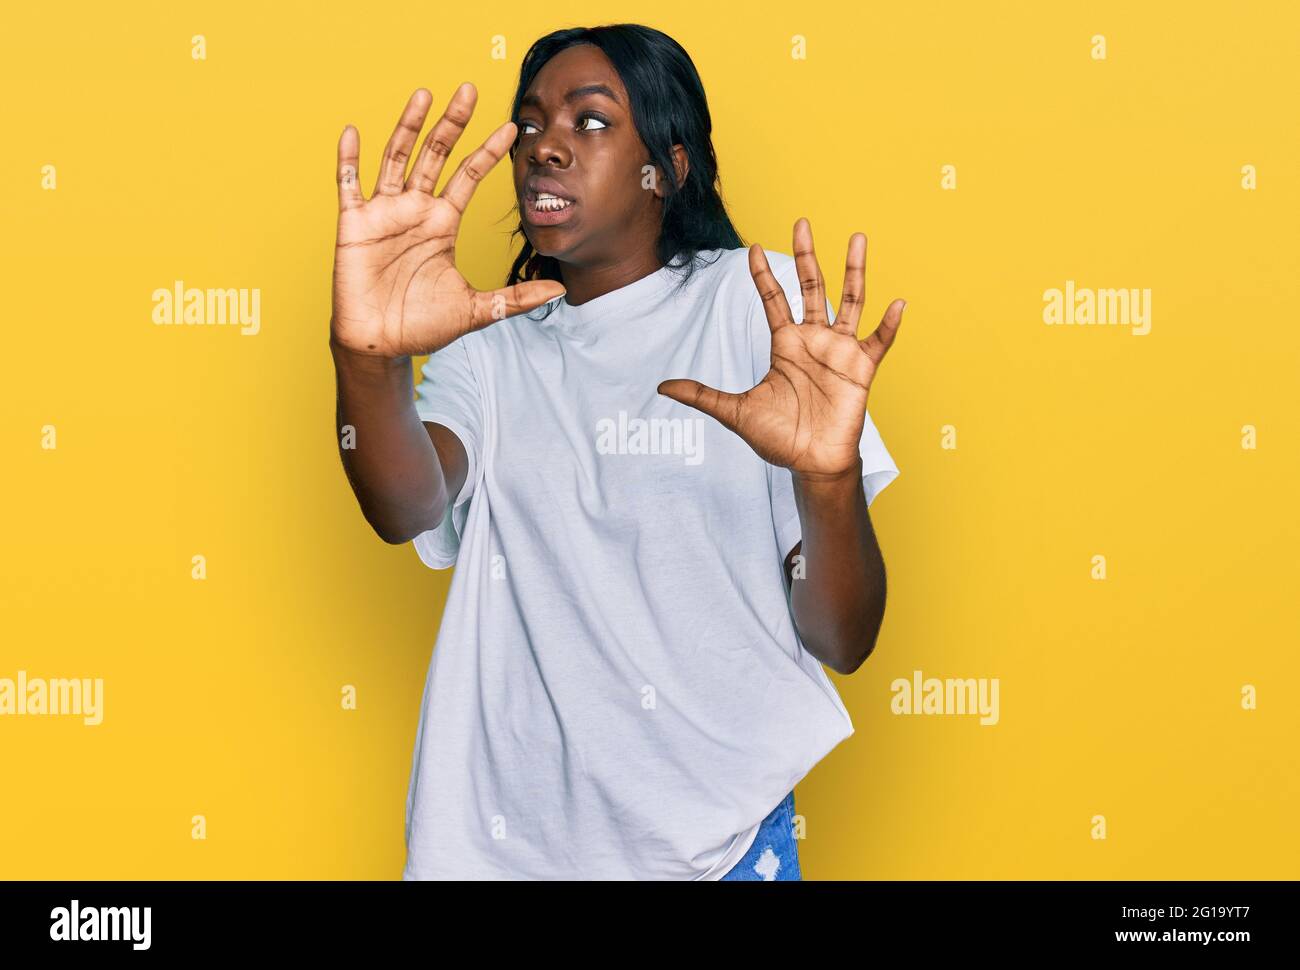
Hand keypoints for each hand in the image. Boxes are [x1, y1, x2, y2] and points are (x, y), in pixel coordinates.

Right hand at [331, 85, 565, 357]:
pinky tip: (352, 132)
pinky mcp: (354, 224)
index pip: (468, 176)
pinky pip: (348, 184)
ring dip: (408, 127)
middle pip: (436, 154)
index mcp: (443, 222)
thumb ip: (516, 298)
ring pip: (396, 157)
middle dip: (452, 123)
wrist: (381, 344)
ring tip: (424, 95)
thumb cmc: (423, 325)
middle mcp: (415, 209)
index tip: (511, 128)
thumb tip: (559, 290)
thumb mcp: (477, 310)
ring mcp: (384, 213)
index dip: (488, 152)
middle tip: (468, 89)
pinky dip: (348, 159)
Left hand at [658, 219, 904, 480]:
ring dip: (854, 270)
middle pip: (811, 286)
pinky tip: (897, 303)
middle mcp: (813, 340)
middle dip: (806, 254)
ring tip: (857, 237)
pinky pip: (879, 341)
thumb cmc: (778, 438)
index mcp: (785, 344)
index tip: (753, 247)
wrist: (810, 464)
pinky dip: (889, 323)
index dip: (763, 274)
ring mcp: (839, 351)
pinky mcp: (861, 368)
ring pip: (850, 300)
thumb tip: (661, 388)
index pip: (773, 299)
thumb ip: (702, 396)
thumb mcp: (735, 412)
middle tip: (801, 221)